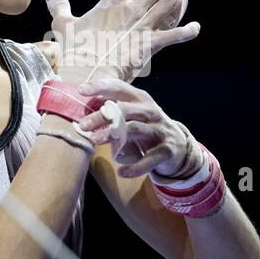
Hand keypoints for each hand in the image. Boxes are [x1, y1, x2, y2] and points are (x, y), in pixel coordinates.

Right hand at [42, 0, 198, 85]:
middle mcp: (131, 10)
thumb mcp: (64, 24)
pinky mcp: (150, 44)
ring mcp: (142, 26)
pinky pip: (173, 35)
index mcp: (112, 2)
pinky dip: (186, 31)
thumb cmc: (74, 50)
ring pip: (169, 4)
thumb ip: (59, 5)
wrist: (86, 73)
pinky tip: (196, 27)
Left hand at [74, 79, 204, 178]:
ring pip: (133, 129)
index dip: (100, 87)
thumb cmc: (146, 128)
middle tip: (83, 126)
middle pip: (123, 110)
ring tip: (94, 141)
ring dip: (112, 136)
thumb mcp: (134, 115)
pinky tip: (122, 172)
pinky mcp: (166, 150)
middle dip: (102, 116)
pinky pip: (148, 159)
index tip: (81, 90)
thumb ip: (114, 111)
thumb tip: (82, 111)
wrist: (178, 147)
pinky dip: (135, 167)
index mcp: (140, 99)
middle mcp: (151, 111)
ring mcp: (159, 130)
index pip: (119, 87)